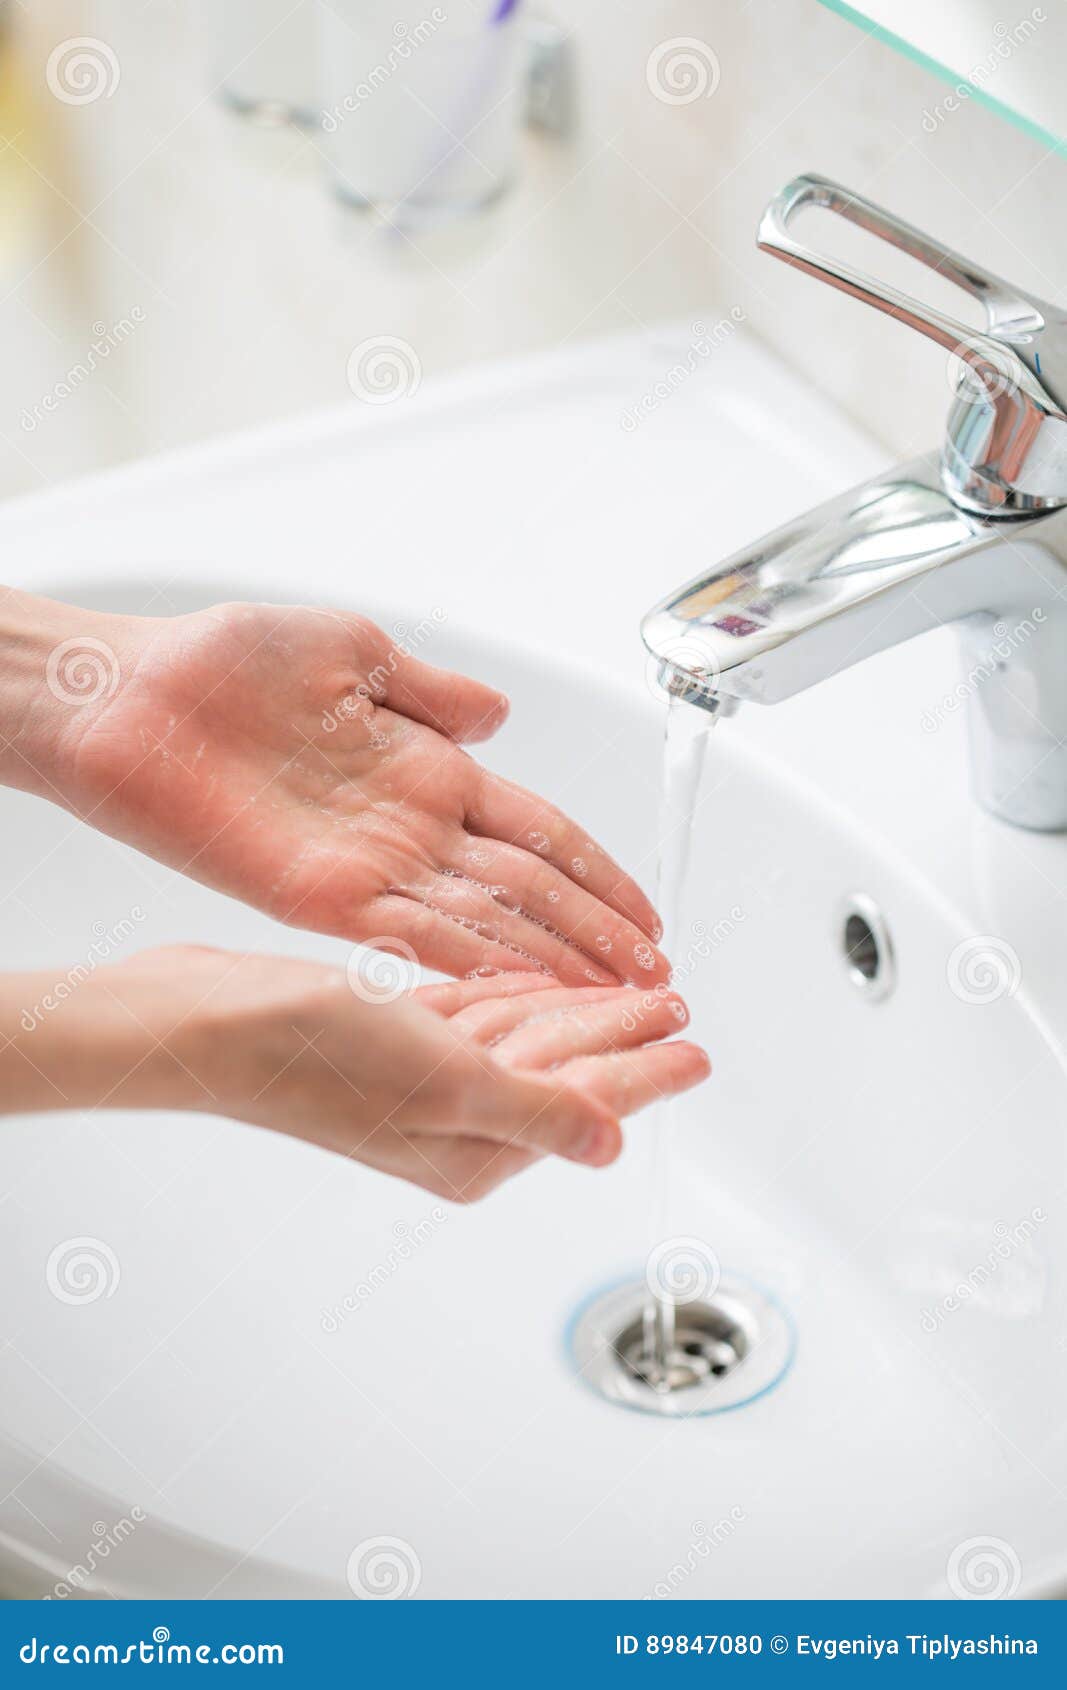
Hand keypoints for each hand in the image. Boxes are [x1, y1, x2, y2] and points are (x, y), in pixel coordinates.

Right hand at [0, 948, 708, 1201]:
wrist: (207, 1025)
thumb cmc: (312, 1056)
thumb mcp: (446, 1083)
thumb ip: (537, 1111)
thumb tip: (612, 1146)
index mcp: (476, 1142)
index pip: (589, 1101)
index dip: (648, 1071)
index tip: (697, 1050)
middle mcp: (453, 1116)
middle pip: (563, 1068)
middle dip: (624, 1036)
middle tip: (678, 1009)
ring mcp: (418, 1078)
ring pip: (521, 1038)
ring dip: (575, 1012)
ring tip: (627, 991)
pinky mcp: (386, 1037)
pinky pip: (470, 1016)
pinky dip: (509, 998)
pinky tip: (534, 982)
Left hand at [19, 596, 668, 987]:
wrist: (128, 696)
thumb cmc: (223, 662)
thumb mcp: (354, 651)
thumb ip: (432, 692)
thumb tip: (500, 715)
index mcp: (424, 768)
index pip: (536, 831)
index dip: (595, 872)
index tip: (645, 910)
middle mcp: (409, 827)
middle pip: (526, 890)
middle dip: (594, 932)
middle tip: (655, 973)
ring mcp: (371, 868)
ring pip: (485, 923)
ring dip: (552, 960)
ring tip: (614, 995)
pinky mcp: (323, 897)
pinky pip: (415, 937)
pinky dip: (475, 964)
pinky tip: (526, 987)